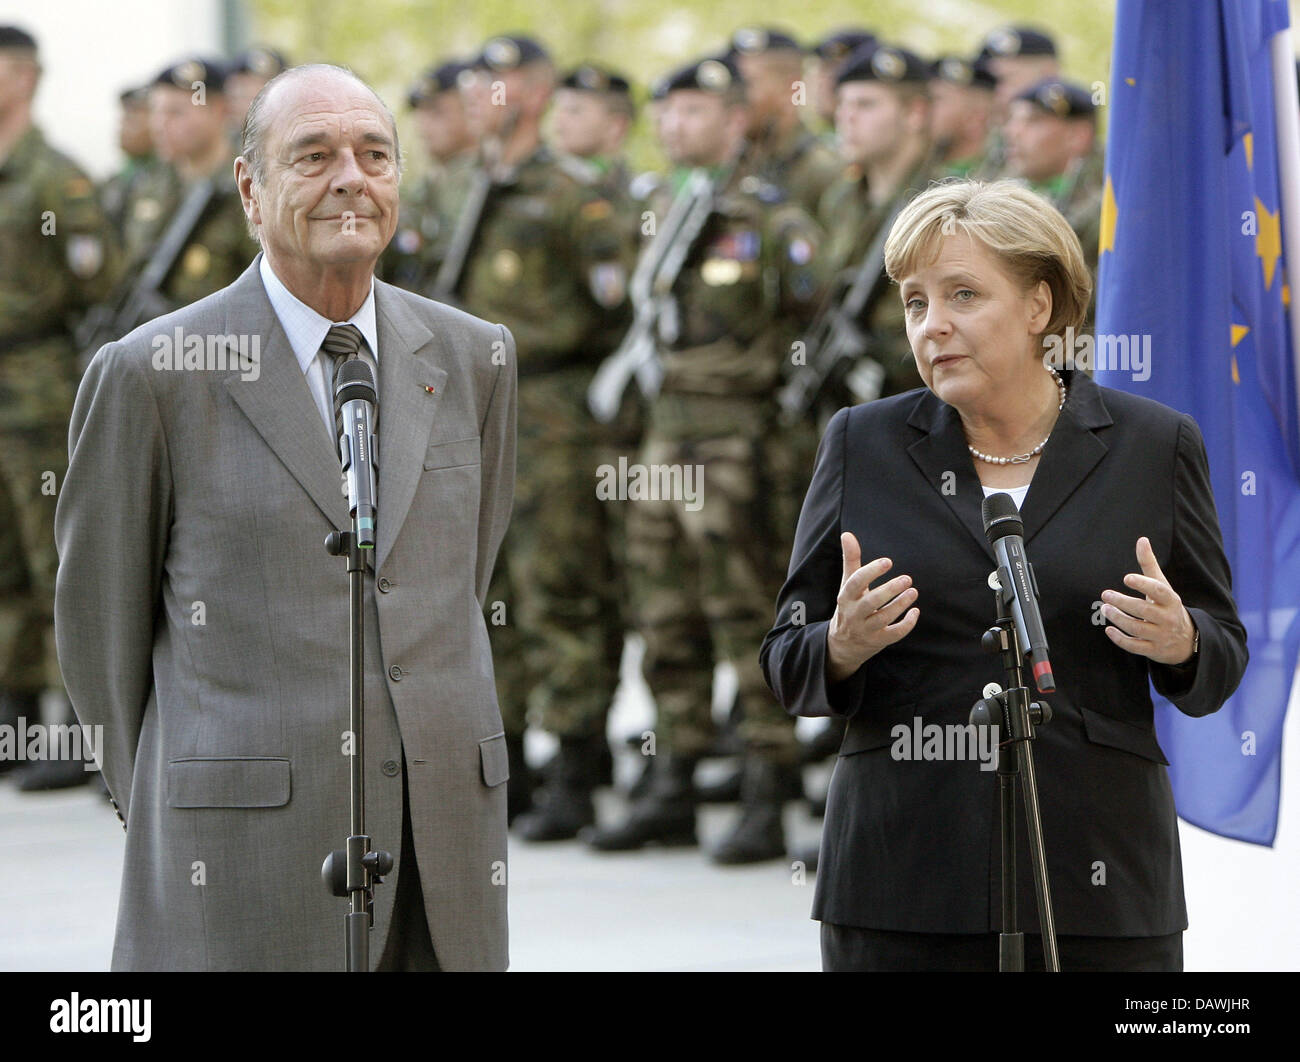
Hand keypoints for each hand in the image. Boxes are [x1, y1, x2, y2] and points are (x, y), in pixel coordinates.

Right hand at [826, 532, 919, 682]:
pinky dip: (906, 624)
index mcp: (845, 597)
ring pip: (883, 618)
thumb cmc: (849, 606)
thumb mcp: (847, 584)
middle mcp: (853, 614)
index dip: (871, 571)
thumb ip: (851, 559)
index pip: (856, 583)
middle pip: (870, 602)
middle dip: (889, 590)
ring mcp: (865, 629)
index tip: (888, 561)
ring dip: (900, 605)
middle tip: (907, 578)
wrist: (842, 644)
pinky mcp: (877, 641)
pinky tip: (915, 611)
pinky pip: (893, 635)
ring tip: (913, 591)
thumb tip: (847, 534)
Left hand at [1101, 537, 1197, 665]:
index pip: (1159, 591)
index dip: (1143, 584)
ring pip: (1137, 628)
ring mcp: (1161, 635)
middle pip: (1144, 610)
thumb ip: (1149, 564)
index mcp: (1171, 600)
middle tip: (1105, 594)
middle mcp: (1167, 618)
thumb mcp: (1162, 586)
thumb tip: (1142, 539)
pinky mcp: (1153, 650)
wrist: (1186, 640)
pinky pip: (1135, 646)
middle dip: (1123, 602)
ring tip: (1105, 609)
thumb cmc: (1167, 606)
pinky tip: (1108, 629)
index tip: (1126, 577)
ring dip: (1118, 619)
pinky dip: (1120, 639)